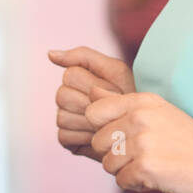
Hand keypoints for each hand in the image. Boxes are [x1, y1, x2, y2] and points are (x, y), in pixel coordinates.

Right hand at [48, 46, 134, 161]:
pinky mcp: (67, 139)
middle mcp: (66, 97)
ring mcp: (64, 118)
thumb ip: (83, 56)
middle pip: (63, 96)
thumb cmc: (131, 95)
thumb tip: (50, 54)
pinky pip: (64, 136)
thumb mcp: (115, 70)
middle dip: (91, 104)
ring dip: (89, 122)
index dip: (94, 85)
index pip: (70, 76)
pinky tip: (99, 135)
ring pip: (62, 117)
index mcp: (77, 77)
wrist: (142, 126)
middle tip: (111, 108)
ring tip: (107, 122)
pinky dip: (84, 138)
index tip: (113, 90)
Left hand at [84, 85, 192, 192]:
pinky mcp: (145, 167)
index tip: (122, 137)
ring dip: (126, 171)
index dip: (102, 129)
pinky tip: (158, 178)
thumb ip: (123, 104)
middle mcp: (139, 118)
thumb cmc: (190, 142)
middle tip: (142, 156)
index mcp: (142, 101)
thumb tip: (90, 93)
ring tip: (153, 166)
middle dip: (114, 154)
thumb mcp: (159, 112)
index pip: (93, 112)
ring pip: (107, 164)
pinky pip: (121, 181)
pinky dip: (137, 185)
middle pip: (97, 141)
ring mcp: (142, 142)